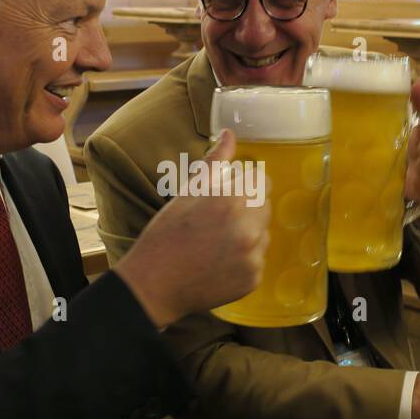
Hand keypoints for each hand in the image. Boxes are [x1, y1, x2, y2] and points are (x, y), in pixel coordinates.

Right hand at [113, 129, 269, 327]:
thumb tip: (229, 134)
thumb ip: (214, 162)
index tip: (230, 194)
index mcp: (231, 200)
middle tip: (218, 221)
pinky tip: (219, 262)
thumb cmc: (167, 234)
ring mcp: (253, 256)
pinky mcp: (253, 278)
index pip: (262, 180)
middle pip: (265, 206)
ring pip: (263, 234)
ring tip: (216, 243)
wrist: (155, 284)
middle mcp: (248, 228)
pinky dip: (244, 260)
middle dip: (247, 209)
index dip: (246, 185)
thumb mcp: (187, 192)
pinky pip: (257, 260)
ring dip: (248, 234)